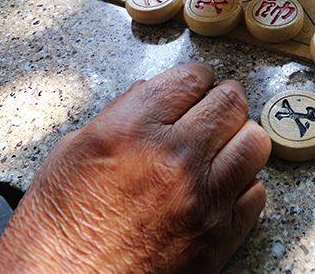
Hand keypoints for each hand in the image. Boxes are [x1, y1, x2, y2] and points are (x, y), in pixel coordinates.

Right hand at [0, 63, 270, 272]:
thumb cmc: (57, 228)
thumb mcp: (73, 153)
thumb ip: (123, 115)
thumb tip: (157, 93)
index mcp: (133, 131)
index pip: (192, 78)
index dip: (194, 81)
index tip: (193, 89)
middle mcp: (175, 159)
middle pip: (232, 103)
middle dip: (222, 103)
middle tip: (210, 114)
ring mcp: (203, 199)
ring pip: (255, 142)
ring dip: (239, 140)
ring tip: (219, 150)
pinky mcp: (221, 237)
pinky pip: (256, 192)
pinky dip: (242, 186)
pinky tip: (219, 189)